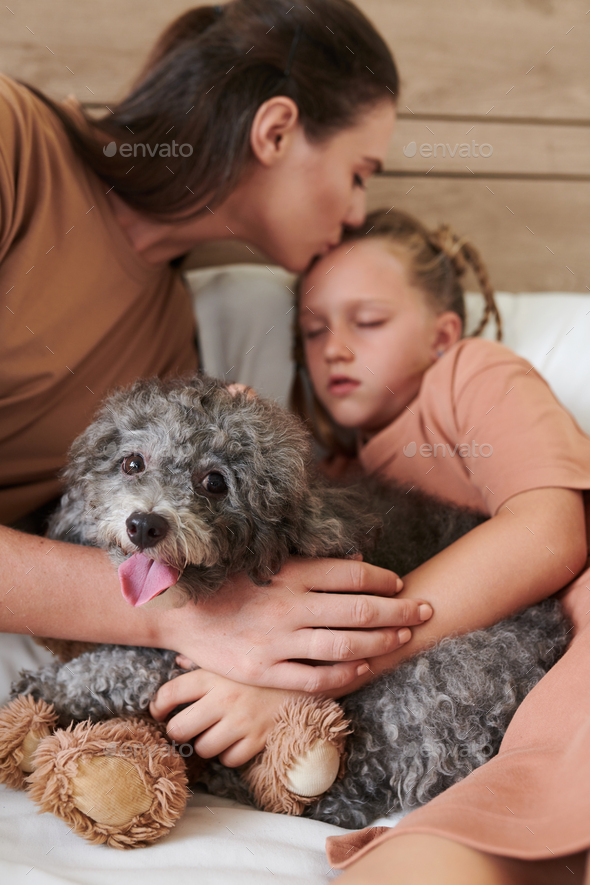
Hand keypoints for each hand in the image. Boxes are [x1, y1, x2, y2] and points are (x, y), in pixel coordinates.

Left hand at [149, 661, 299, 766]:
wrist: (305, 675)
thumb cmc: (262, 666)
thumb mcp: (231, 656)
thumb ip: (204, 660)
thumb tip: (179, 661)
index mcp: (213, 675)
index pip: (169, 694)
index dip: (158, 706)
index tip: (160, 710)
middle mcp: (223, 699)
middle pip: (179, 729)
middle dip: (177, 730)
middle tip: (183, 727)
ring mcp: (241, 722)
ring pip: (203, 748)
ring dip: (204, 744)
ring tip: (212, 732)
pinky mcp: (257, 740)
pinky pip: (229, 759)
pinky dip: (228, 754)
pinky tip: (233, 741)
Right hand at [156, 556, 432, 692]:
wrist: (179, 611)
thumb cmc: (228, 581)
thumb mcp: (266, 561)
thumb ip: (310, 563)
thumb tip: (356, 562)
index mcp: (289, 572)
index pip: (352, 575)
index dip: (384, 579)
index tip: (400, 583)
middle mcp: (288, 605)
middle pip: (359, 610)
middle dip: (399, 611)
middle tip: (425, 610)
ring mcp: (277, 641)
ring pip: (345, 646)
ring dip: (381, 642)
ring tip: (403, 638)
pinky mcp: (265, 671)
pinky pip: (316, 678)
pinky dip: (347, 676)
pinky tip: (364, 670)